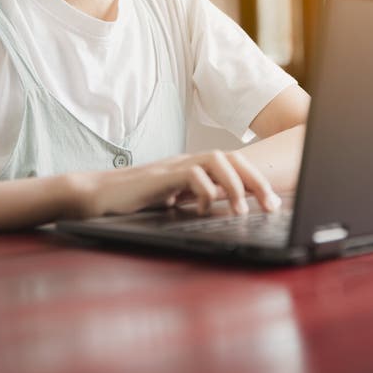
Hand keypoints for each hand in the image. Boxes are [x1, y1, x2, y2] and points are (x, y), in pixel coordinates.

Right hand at [74, 150, 281, 219]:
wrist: (100, 196)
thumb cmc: (135, 203)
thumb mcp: (174, 203)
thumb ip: (196, 202)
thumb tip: (227, 215)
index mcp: (193, 168)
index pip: (233, 164)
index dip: (256, 181)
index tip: (273, 204)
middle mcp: (187, 162)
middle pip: (232, 158)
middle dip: (256, 181)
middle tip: (270, 206)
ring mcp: (174, 166)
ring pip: (216, 160)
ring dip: (235, 184)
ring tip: (242, 210)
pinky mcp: (161, 175)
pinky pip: (192, 174)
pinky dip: (205, 191)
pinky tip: (204, 209)